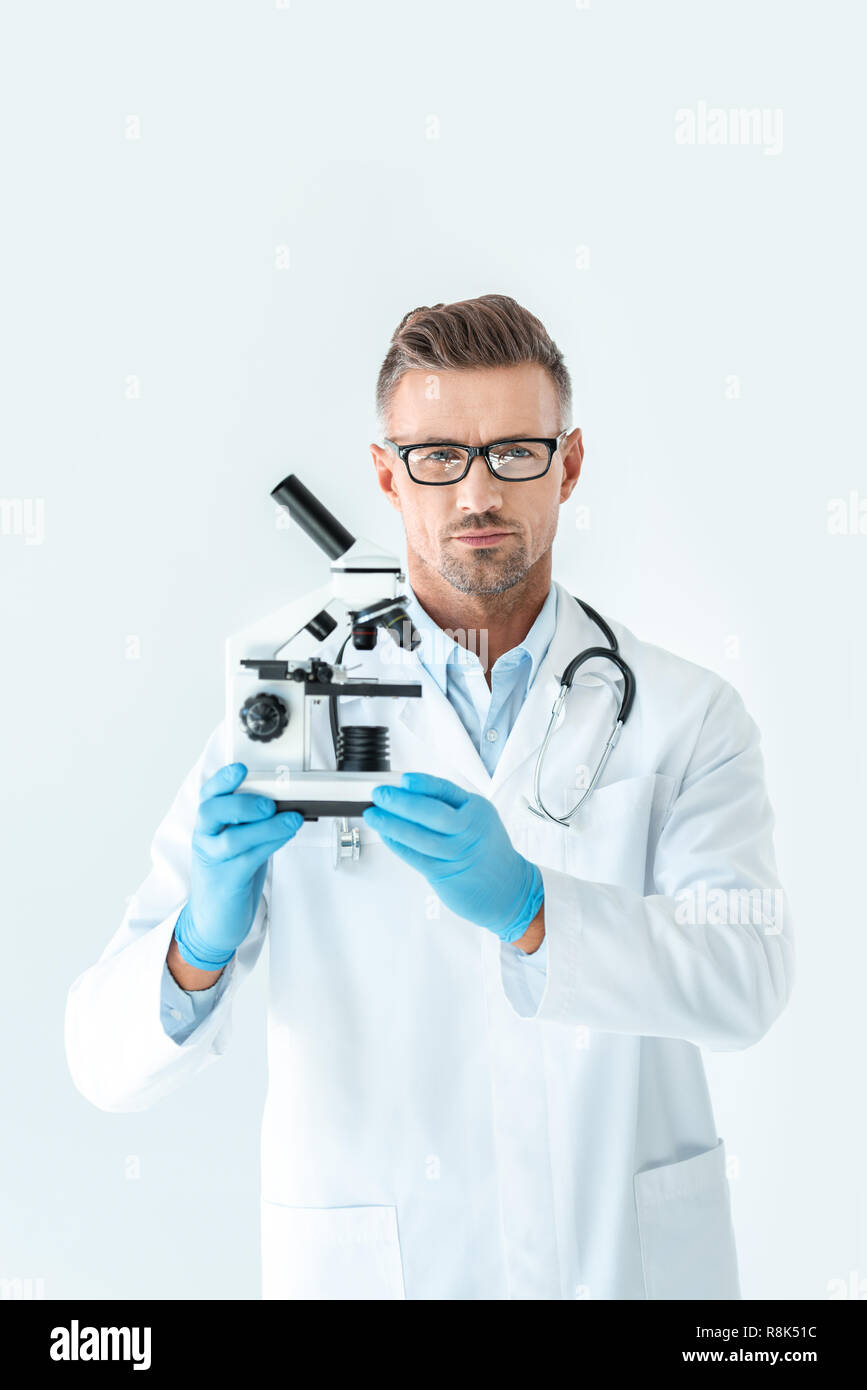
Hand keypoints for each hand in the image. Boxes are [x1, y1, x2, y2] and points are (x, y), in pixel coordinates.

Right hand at [173, 762, 303, 970]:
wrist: (213, 921)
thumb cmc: (230, 876)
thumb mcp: (240, 842)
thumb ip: (253, 822)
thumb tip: (284, 801)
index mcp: (208, 825)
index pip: (209, 795)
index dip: (222, 780)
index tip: (240, 769)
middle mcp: (206, 839)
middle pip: (212, 811)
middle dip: (242, 803)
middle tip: (268, 804)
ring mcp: (213, 861)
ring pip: (234, 838)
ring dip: (267, 826)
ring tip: (291, 820)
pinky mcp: (226, 882)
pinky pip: (247, 859)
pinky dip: (270, 844)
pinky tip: (285, 835)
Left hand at [362, 772, 543, 943]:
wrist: (509, 888)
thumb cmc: (489, 850)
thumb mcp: (481, 817)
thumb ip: (452, 806)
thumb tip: (411, 792)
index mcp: (477, 811)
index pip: (447, 792)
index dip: (423, 784)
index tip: (404, 779)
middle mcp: (468, 831)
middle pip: (432, 814)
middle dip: (402, 803)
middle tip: (381, 795)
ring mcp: (457, 854)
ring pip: (420, 837)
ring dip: (392, 824)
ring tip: (374, 814)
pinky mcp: (444, 874)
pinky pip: (416, 857)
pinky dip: (398, 845)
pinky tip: (386, 835)